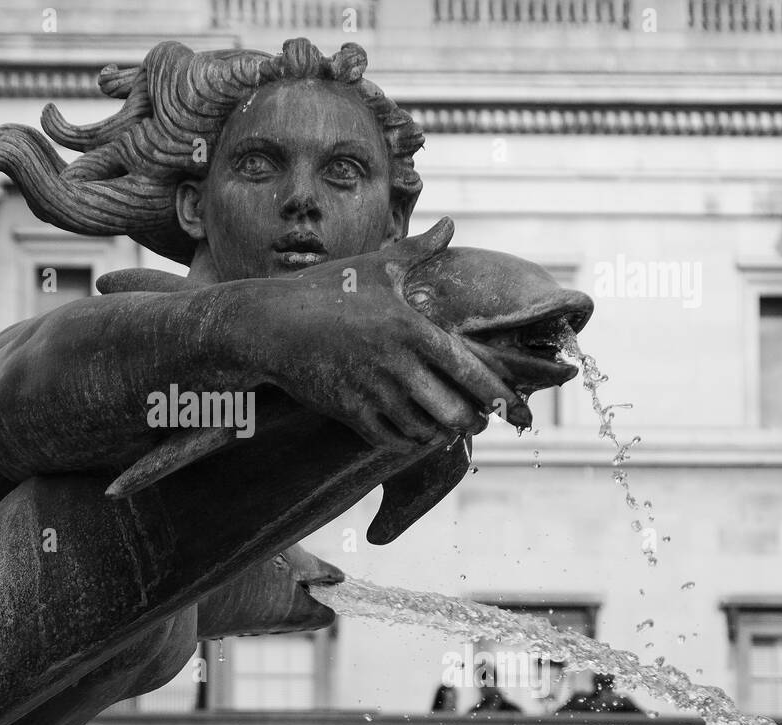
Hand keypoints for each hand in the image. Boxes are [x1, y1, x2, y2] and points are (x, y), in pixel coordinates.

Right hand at [234, 228, 531, 449]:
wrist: (271, 324)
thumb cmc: (325, 291)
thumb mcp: (375, 267)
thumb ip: (419, 250)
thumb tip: (449, 224)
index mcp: (411, 329)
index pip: (470, 370)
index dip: (496, 393)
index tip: (511, 404)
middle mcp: (396, 364)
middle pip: (454, 411)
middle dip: (471, 420)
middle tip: (476, 419)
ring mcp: (371, 391)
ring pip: (425, 431)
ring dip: (441, 434)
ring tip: (447, 427)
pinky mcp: (348, 412)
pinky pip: (391, 440)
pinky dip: (409, 442)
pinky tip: (414, 432)